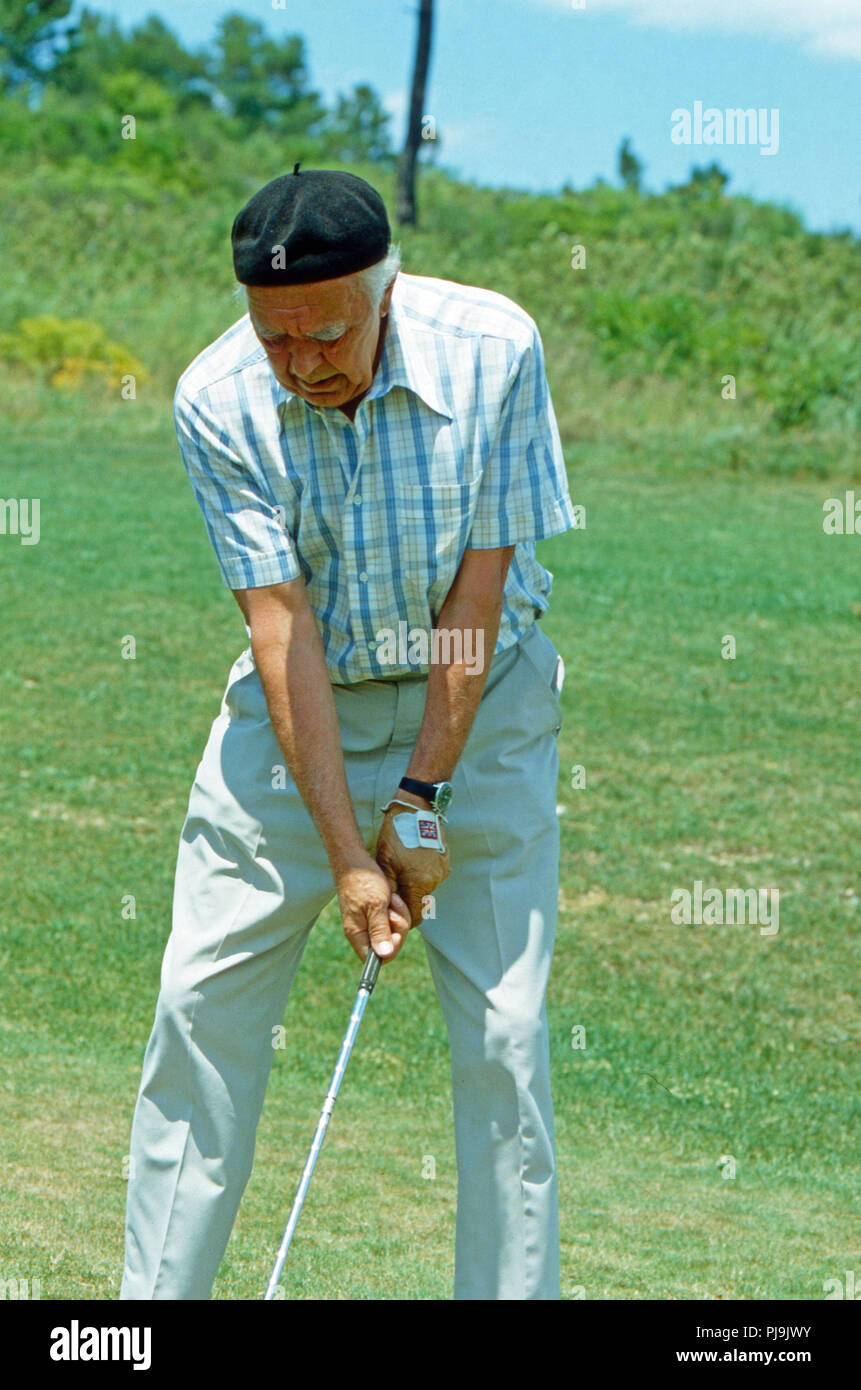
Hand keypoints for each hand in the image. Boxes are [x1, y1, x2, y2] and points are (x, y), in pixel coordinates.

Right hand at [334, 852, 411, 963]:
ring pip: (394, 930)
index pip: (376, 959)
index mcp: (357, 934)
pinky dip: (397, 908)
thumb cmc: (363, 881)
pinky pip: (394, 919)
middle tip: (391, 909)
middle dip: (398, 927)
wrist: (355, 859)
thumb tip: (384, 956)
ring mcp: (371, 921)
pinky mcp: (377, 912)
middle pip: (389, 945)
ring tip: (391, 898)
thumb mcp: (375, 906)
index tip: (396, 933)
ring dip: (398, 914)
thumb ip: (380, 931)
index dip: (390, 949)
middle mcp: (363, 931)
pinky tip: (391, 897)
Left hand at [375, 803, 450, 926]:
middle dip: (407, 900)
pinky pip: (432, 874)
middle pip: (420, 902)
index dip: (403, 919)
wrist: (416, 809)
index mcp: (419, 885)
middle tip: (393, 888)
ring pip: (426, 887)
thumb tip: (387, 909)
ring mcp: (441, 871)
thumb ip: (388, 889)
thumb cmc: (396, 836)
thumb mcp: (385, 863)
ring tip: (401, 868)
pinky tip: (412, 858)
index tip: (392, 913)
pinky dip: (422, 872)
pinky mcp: (444, 861)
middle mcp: (434, 881)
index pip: (414, 917)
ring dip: (414, 884)